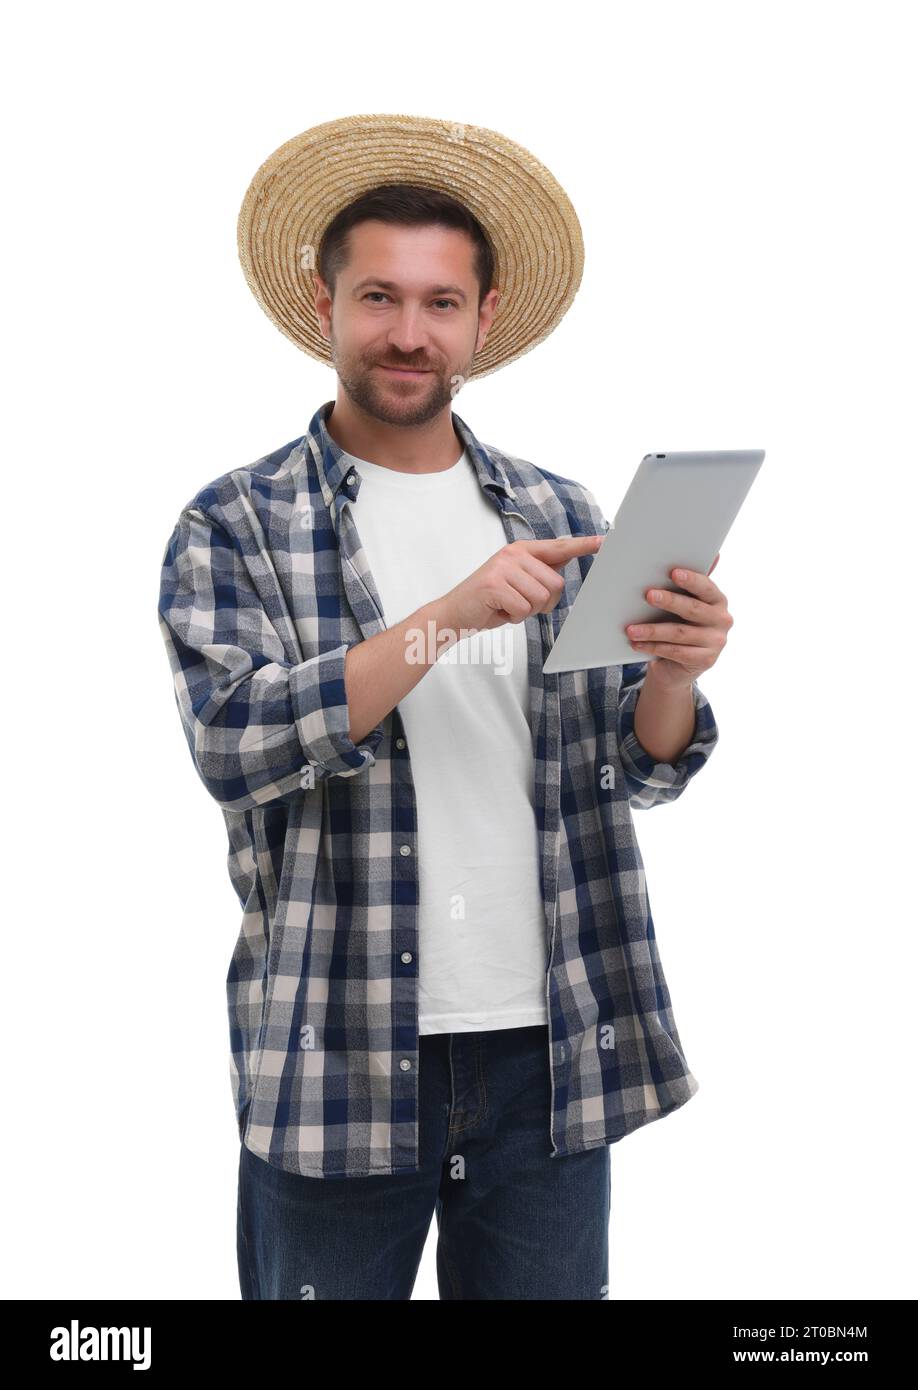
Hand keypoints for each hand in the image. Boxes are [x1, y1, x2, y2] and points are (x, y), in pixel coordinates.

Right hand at [441, 535, 602, 632]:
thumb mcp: (516, 581)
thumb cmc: (489, 601)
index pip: (559, 547)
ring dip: (527, 612)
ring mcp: (503, 568)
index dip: (583, 545)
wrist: (454, 613)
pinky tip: (499, 610)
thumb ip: (539, 571)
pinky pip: (524, 609)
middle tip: (520, 604)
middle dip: (543, 604)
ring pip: (541, 598)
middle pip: (556, 584)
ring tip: (507, 606)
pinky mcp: (495, 585)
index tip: (604, 541)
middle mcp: (514, 554)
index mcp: (522, 550)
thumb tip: (566, 561)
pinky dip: (514, 617)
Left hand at [624, 553, 731, 685]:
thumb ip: (687, 584)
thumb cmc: (679, 626)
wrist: (678, 666)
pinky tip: (637, 643)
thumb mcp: (683, 605)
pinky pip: (676, 652)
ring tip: (631, 629)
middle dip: (669, 601)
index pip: (706, 587)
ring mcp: (716, 642)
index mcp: (718, 600)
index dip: (691, 580)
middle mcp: (722, 620)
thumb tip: (699, 556)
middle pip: (692, 609)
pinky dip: (654, 647)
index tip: (673, 573)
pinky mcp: (706, 660)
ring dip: (653, 630)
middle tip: (648, 595)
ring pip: (680, 633)